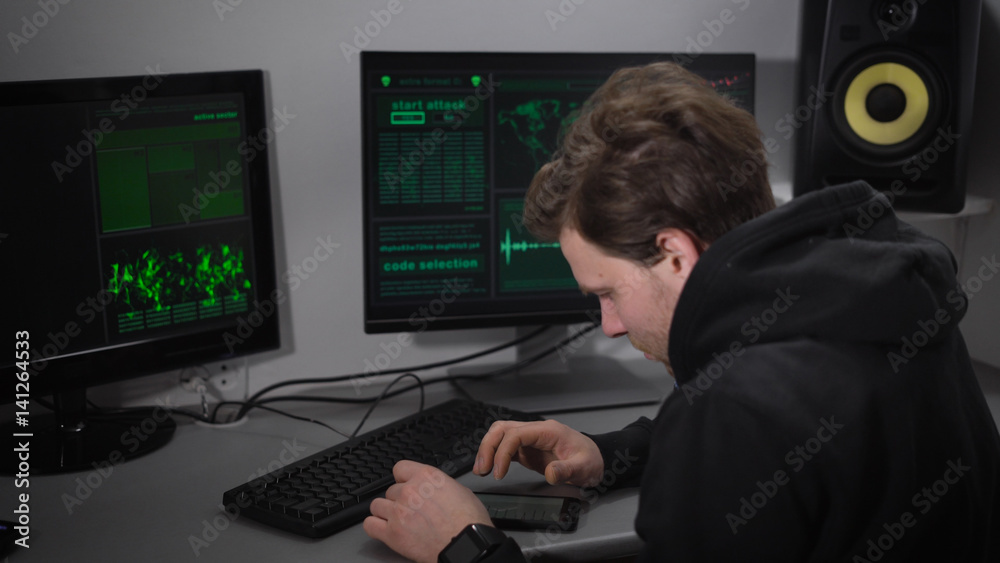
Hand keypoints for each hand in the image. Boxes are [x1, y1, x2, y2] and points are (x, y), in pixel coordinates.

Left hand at [364, 460, 492, 562]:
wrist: (466, 545)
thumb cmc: (469, 522)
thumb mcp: (459, 490)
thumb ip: (438, 485)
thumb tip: (433, 488)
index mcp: (426, 477)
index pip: (399, 468)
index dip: (403, 479)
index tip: (406, 485)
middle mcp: (409, 491)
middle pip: (390, 490)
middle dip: (399, 500)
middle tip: (410, 510)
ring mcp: (398, 512)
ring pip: (377, 505)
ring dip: (385, 512)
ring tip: (396, 520)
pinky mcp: (392, 534)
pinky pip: (370, 525)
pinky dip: (375, 526)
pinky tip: (383, 529)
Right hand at [474, 419, 603, 486]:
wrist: (596, 460)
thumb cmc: (590, 460)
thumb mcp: (583, 467)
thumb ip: (567, 470)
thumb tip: (551, 473)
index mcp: (548, 431)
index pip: (516, 434)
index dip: (503, 451)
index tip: (498, 472)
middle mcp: (536, 431)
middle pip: (503, 429)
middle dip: (488, 447)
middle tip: (483, 469)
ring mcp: (530, 439)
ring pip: (500, 435)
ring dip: (487, 449)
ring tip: (481, 470)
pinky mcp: (527, 450)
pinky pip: (505, 447)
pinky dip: (494, 455)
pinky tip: (489, 468)